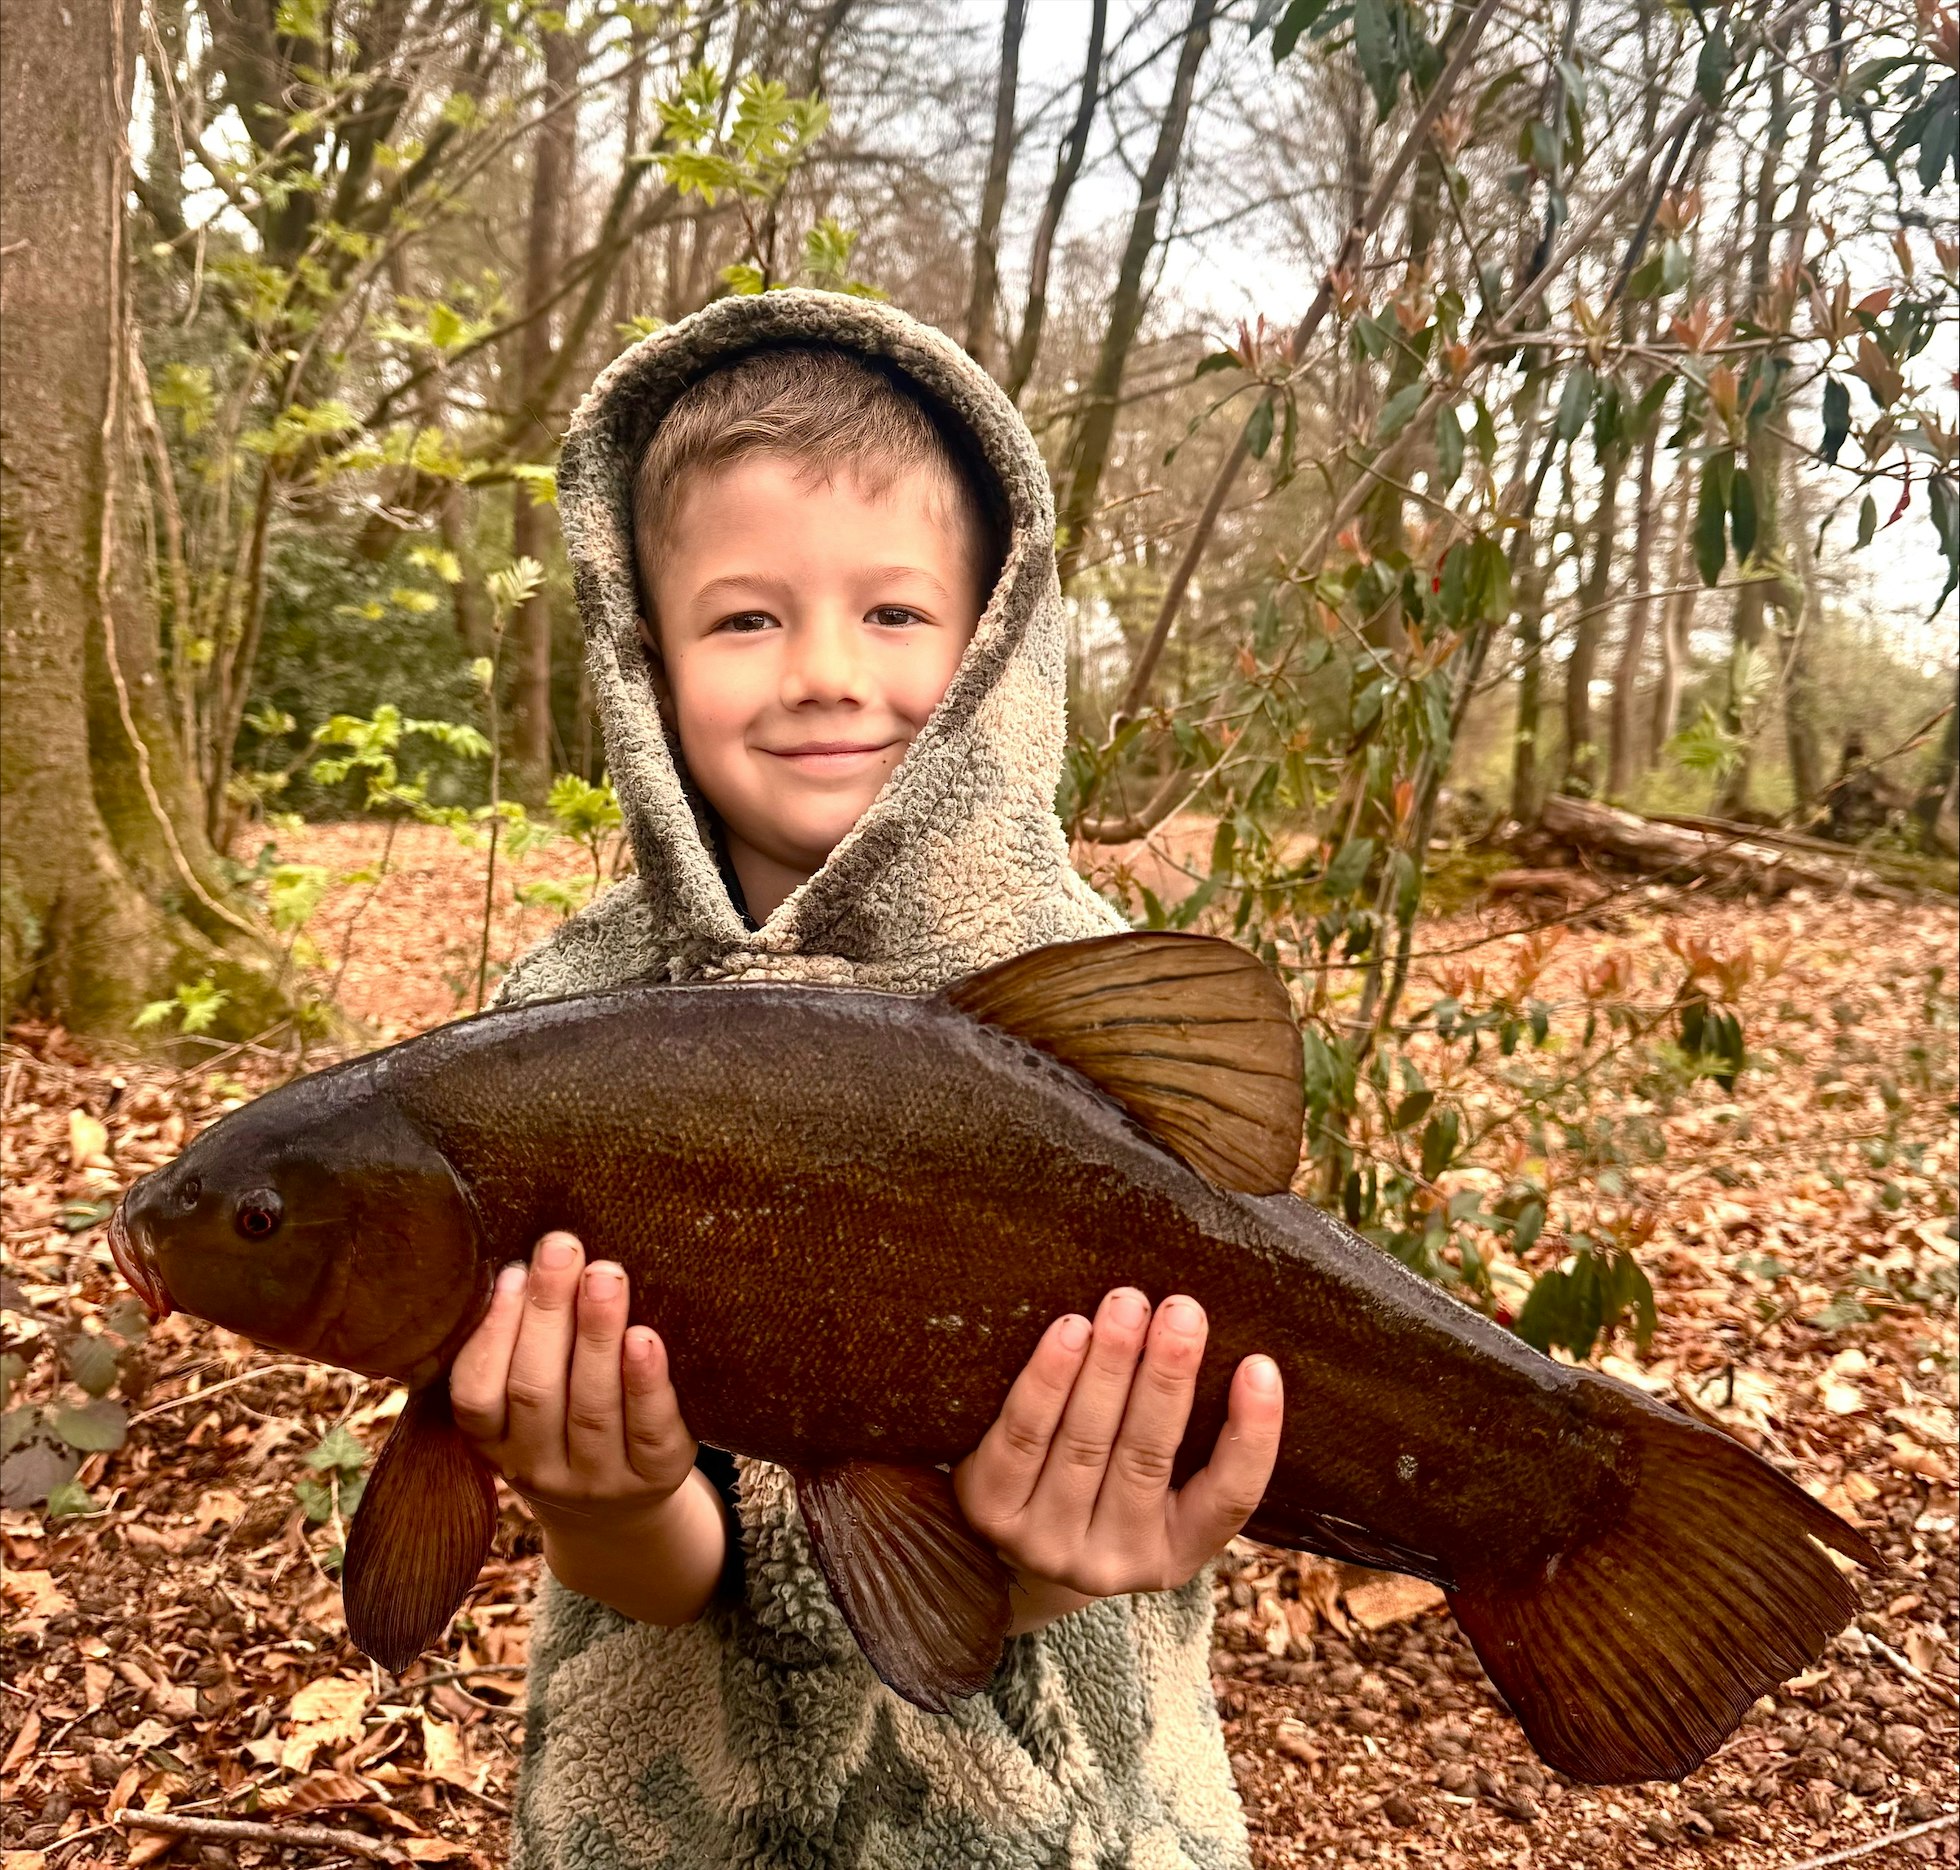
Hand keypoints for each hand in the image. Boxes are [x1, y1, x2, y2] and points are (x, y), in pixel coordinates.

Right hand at [450, 1231, 695, 1521]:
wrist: (622, 1509)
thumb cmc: (569, 1417)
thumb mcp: (529, 1393)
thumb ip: (522, 1339)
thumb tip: (532, 1253)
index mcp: (494, 1441)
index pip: (476, 1395)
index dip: (491, 1334)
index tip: (510, 1271)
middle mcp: (538, 1466)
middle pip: (535, 1391)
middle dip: (548, 1313)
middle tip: (563, 1249)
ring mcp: (597, 1480)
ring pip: (590, 1408)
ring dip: (597, 1336)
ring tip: (605, 1275)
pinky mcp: (654, 1478)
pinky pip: (649, 1431)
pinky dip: (646, 1383)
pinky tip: (646, 1338)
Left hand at [954, 1287, 1281, 1620]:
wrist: (1000, 1548)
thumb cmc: (1101, 1486)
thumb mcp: (1157, 1488)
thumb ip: (1187, 1435)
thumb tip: (1219, 1338)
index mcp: (1176, 1553)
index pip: (1228, 1500)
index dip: (1252, 1436)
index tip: (1261, 1366)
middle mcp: (1116, 1561)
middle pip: (1148, 1458)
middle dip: (1168, 1376)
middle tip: (1183, 1311)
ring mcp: (1050, 1543)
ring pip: (1086, 1442)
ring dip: (1110, 1365)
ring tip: (1127, 1305)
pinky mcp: (994, 1511)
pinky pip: (1023, 1435)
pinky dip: (1049, 1380)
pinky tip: (1069, 1332)